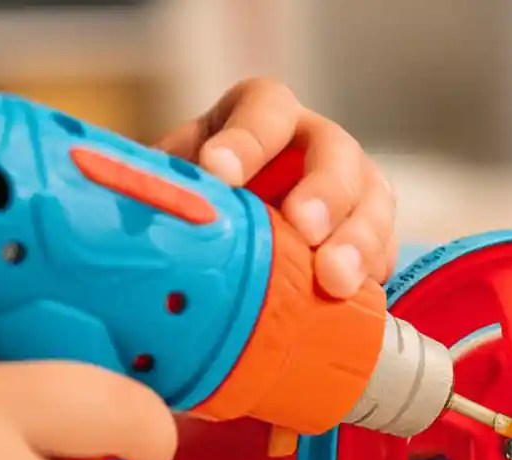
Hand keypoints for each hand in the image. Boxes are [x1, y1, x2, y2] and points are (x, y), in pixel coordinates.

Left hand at [157, 77, 397, 297]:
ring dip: (356, 241)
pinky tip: (354, 297)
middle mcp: (313, 145)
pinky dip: (371, 274)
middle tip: (301, 227)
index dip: (245, 139)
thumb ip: (163, 197)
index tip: (218, 171)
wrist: (230, 251)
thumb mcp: (175, 189)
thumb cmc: (198, 208)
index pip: (263, 109)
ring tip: (335, 280)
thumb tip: (129, 232)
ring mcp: (352, 191)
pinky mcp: (370, 240)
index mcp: (260, 118)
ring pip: (371, 203)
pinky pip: (383, 253)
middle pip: (334, 153)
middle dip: (320, 191)